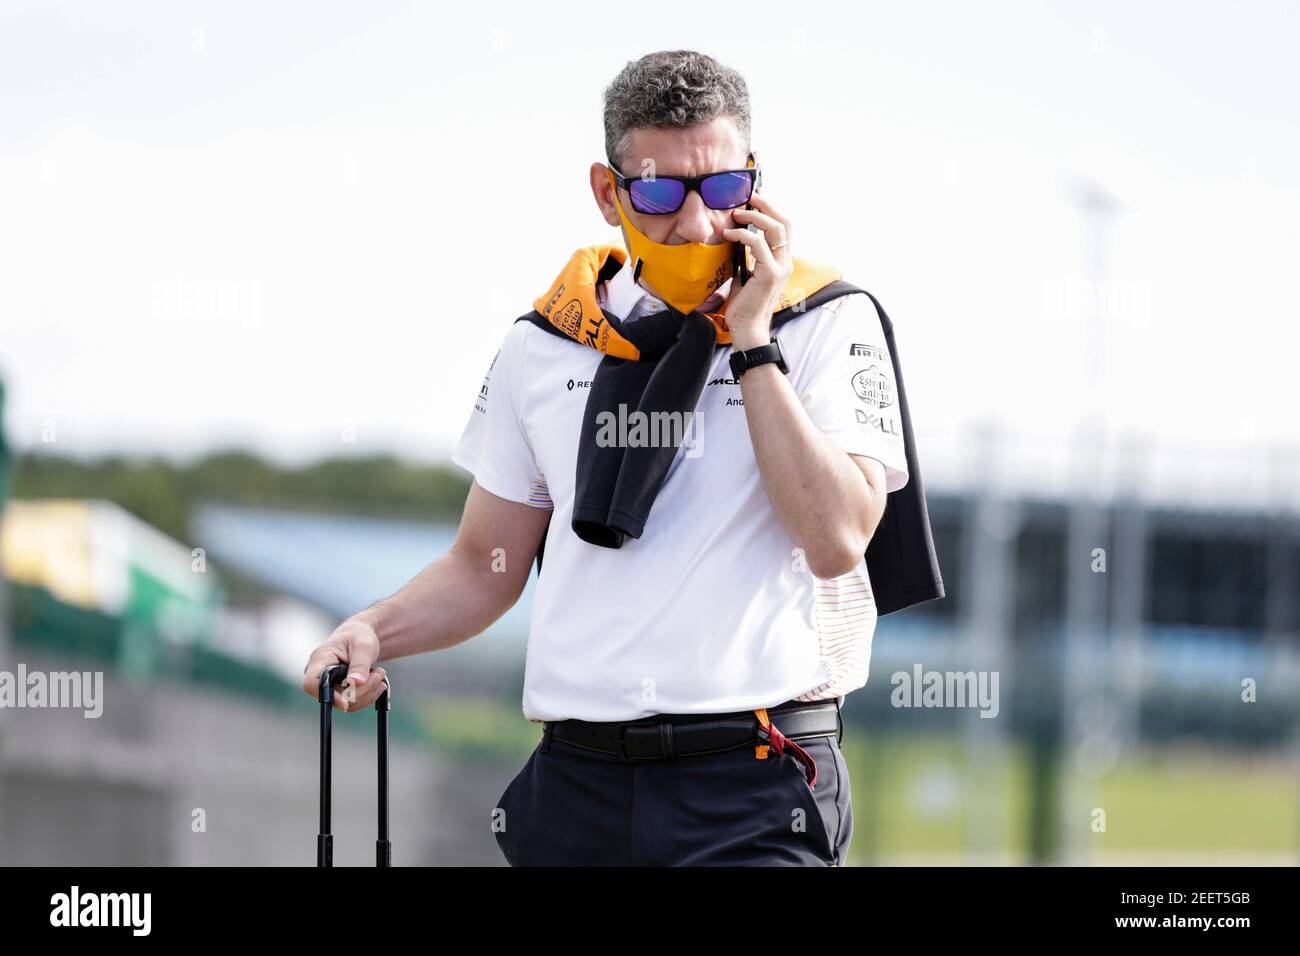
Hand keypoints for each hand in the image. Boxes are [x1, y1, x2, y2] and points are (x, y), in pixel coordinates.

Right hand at [302, 618, 386, 711]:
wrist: (360, 637)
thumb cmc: (358, 636)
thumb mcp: (363, 646)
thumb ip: (359, 664)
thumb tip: (356, 683)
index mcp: (319, 659)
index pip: (312, 684)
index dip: (327, 695)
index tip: (346, 701)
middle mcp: (319, 675)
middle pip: (333, 697)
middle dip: (361, 690)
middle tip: (379, 673)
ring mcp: (328, 685)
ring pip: (345, 703)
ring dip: (368, 693)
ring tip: (380, 674)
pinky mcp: (338, 692)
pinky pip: (352, 703)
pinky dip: (368, 696)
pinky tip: (378, 683)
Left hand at [721, 190, 793, 348]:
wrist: (748, 328)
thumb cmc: (744, 304)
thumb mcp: (748, 273)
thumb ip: (749, 256)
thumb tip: (737, 236)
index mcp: (782, 261)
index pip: (785, 227)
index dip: (772, 209)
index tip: (756, 198)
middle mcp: (786, 262)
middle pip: (785, 222)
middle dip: (767, 205)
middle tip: (749, 196)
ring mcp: (780, 268)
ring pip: (776, 229)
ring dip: (755, 217)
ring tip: (737, 213)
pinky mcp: (770, 275)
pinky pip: (758, 245)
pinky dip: (742, 235)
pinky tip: (729, 233)